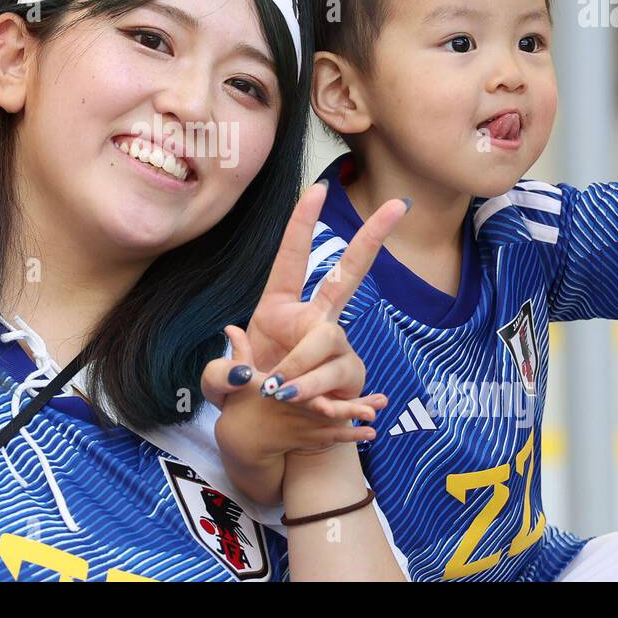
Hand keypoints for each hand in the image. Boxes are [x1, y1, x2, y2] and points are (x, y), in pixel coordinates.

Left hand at [202, 180, 405, 491]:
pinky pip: (337, 375)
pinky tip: (305, 405)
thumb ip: (221, 374)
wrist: (272, 430)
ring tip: (278, 391)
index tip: (318, 188)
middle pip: (349, 273)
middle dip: (373, 237)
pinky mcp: (349, 373)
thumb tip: (243, 367)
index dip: (304, 224)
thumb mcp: (220, 384)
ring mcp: (336, 345)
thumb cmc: (247, 394)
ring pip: (327, 341)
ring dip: (301, 366)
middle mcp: (314, 319)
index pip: (293, 258)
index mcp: (279, 307)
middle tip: (397, 204)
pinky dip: (316, 391)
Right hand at [211, 321, 388, 461]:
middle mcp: (291, 412)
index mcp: (273, 394)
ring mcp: (303, 426)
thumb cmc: (243, 400)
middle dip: (345, 410)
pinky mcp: (311, 436)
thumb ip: (238, 353)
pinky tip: (371, 431)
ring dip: (353, 421)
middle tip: (369, 410)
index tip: (325, 400)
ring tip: (374, 418)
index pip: (292, 392)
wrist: (244, 437)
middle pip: (320, 410)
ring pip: (331, 424)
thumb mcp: (233, 378)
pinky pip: (334, 437)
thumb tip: (230, 328)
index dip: (306, 394)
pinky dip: (351, 435)